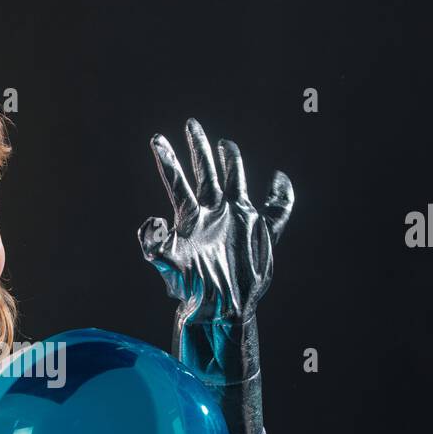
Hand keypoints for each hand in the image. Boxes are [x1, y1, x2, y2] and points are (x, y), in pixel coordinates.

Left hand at [138, 118, 293, 328]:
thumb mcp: (167, 265)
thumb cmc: (193, 290)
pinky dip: (282, 196)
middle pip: (205, 173)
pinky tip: (281, 180)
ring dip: (231, 162)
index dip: (168, 160)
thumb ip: (154, 243)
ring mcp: (235, 221)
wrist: (220, 310)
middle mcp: (213, 214)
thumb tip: (150, 221)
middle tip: (192, 123)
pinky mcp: (259, 234)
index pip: (178, 182)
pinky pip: (277, 212)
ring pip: (234, 182)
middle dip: (198, 148)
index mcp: (192, 218)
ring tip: (225, 144)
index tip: (157, 139)